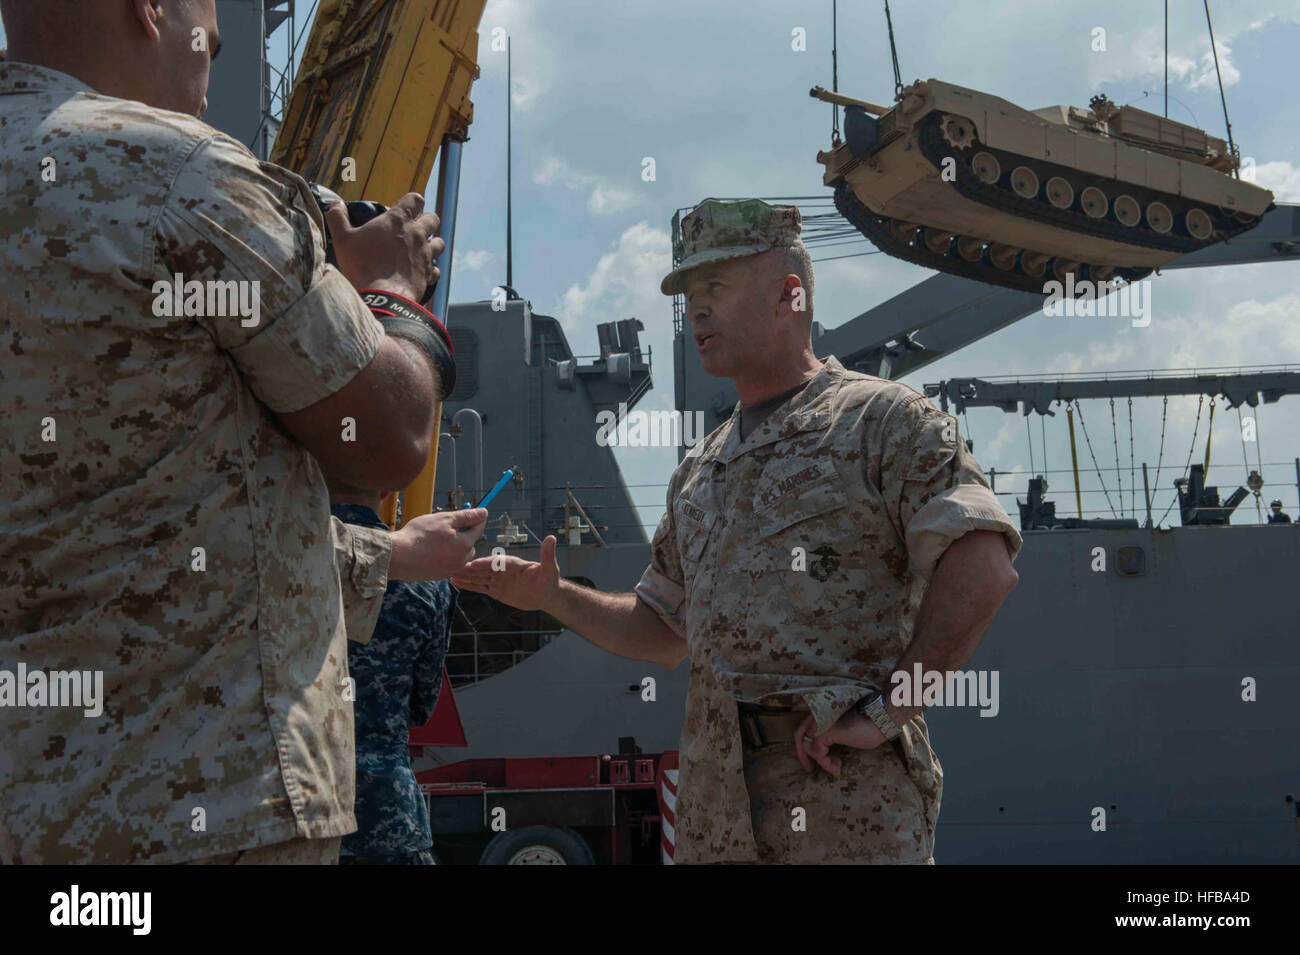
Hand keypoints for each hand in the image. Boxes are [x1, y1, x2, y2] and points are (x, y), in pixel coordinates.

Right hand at [326, 193, 443, 302]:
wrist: (381, 296)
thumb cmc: (362, 264)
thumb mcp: (342, 239)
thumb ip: (337, 218)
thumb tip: (336, 204)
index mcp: (398, 220)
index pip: (415, 199)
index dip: (413, 201)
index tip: (406, 207)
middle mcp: (416, 234)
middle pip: (433, 219)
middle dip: (426, 221)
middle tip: (414, 229)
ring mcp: (425, 254)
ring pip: (439, 243)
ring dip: (433, 243)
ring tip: (421, 249)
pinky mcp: (428, 274)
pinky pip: (436, 269)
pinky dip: (430, 269)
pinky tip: (421, 272)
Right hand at [388, 508, 486, 580]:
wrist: (398, 557)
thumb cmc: (420, 535)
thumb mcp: (444, 519)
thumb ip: (466, 516)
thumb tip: (484, 512)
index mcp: (465, 545)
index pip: (478, 529)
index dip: (477, 519)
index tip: (477, 513)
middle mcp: (461, 561)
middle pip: (469, 544)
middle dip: (463, 534)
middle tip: (449, 526)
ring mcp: (450, 570)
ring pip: (459, 555)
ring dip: (453, 546)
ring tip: (437, 539)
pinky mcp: (439, 576)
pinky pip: (447, 563)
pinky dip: (443, 556)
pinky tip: (431, 550)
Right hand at [451, 534, 560, 611]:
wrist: (546, 594)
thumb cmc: (549, 579)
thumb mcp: (549, 568)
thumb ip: (547, 555)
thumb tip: (552, 538)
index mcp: (512, 563)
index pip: (495, 562)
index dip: (484, 563)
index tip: (472, 564)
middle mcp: (502, 570)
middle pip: (482, 569)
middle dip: (468, 568)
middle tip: (452, 566)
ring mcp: (497, 579)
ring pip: (478, 578)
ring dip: (464, 576)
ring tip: (448, 574)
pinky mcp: (495, 590)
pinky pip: (479, 587)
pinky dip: (468, 585)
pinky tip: (456, 583)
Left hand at [792, 703, 885, 778]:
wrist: (882, 719)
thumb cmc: (869, 726)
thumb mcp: (846, 732)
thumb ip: (831, 736)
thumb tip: (821, 751)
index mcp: (823, 711)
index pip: (804, 726)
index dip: (805, 743)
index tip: (812, 758)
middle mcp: (818, 713)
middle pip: (800, 735)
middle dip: (803, 755)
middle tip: (809, 769)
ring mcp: (821, 721)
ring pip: (808, 746)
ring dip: (821, 761)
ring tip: (836, 766)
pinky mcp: (826, 730)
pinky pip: (817, 752)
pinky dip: (825, 763)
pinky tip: (838, 767)